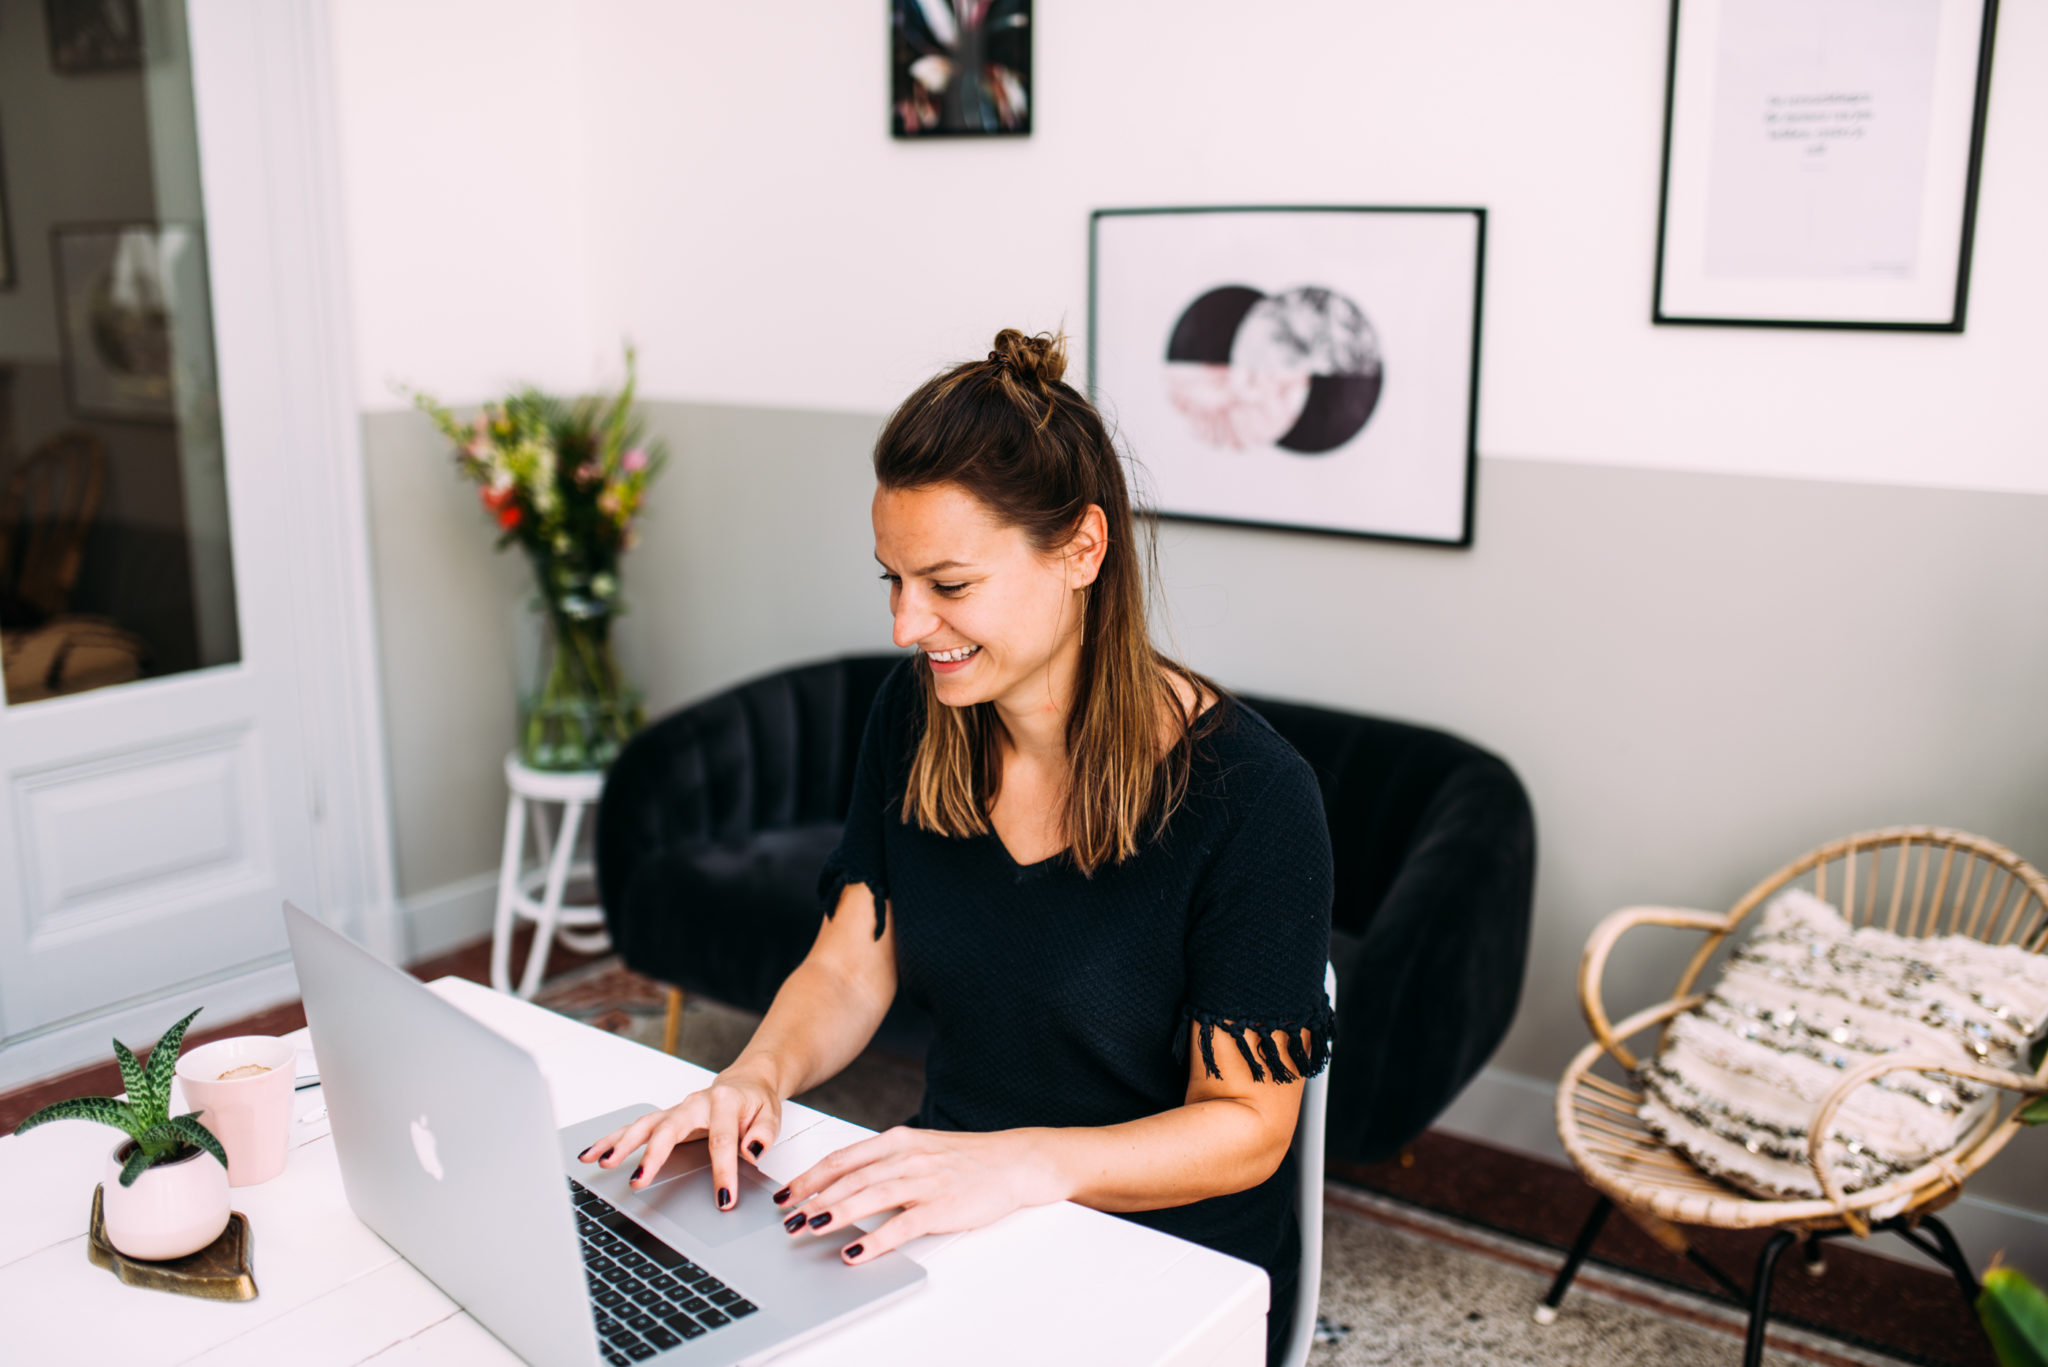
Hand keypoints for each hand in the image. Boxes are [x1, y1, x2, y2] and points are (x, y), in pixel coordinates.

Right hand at [575, 1067, 782, 1209]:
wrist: (746, 1083)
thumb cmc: (756, 1103)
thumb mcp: (771, 1114)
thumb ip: (763, 1133)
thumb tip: (751, 1151)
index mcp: (723, 1102)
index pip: (721, 1140)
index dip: (722, 1171)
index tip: (724, 1199)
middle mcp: (694, 1103)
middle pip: (669, 1128)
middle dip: (653, 1155)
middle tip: (639, 1180)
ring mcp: (676, 1111)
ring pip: (644, 1126)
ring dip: (621, 1144)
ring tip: (602, 1163)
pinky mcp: (664, 1120)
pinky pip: (635, 1128)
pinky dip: (611, 1140)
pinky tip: (592, 1153)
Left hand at [772, 1125, 1062, 1263]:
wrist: (1014, 1161)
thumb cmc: (967, 1159)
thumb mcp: (921, 1150)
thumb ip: (885, 1163)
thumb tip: (847, 1182)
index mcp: (897, 1141)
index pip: (843, 1159)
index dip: (810, 1177)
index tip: (786, 1194)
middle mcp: (907, 1158)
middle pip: (849, 1178)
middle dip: (812, 1198)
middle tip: (787, 1219)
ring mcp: (925, 1182)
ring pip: (870, 1196)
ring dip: (836, 1212)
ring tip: (810, 1227)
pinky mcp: (942, 1207)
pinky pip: (902, 1225)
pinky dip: (875, 1239)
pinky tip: (855, 1252)